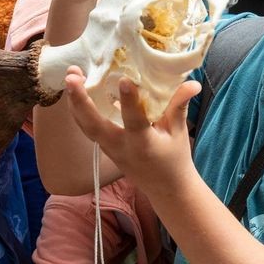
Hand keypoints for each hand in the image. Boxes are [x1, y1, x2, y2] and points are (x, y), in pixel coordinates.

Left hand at [62, 66, 199, 194]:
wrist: (165, 188)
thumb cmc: (174, 158)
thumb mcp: (178, 132)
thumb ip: (179, 106)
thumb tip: (193, 83)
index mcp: (142, 144)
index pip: (134, 121)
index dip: (129, 101)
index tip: (125, 80)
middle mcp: (120, 147)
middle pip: (93, 125)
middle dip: (80, 100)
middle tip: (72, 76)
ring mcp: (108, 149)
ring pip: (84, 125)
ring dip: (74, 101)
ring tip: (71, 75)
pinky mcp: (103, 146)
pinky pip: (86, 127)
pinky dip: (79, 109)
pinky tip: (75, 89)